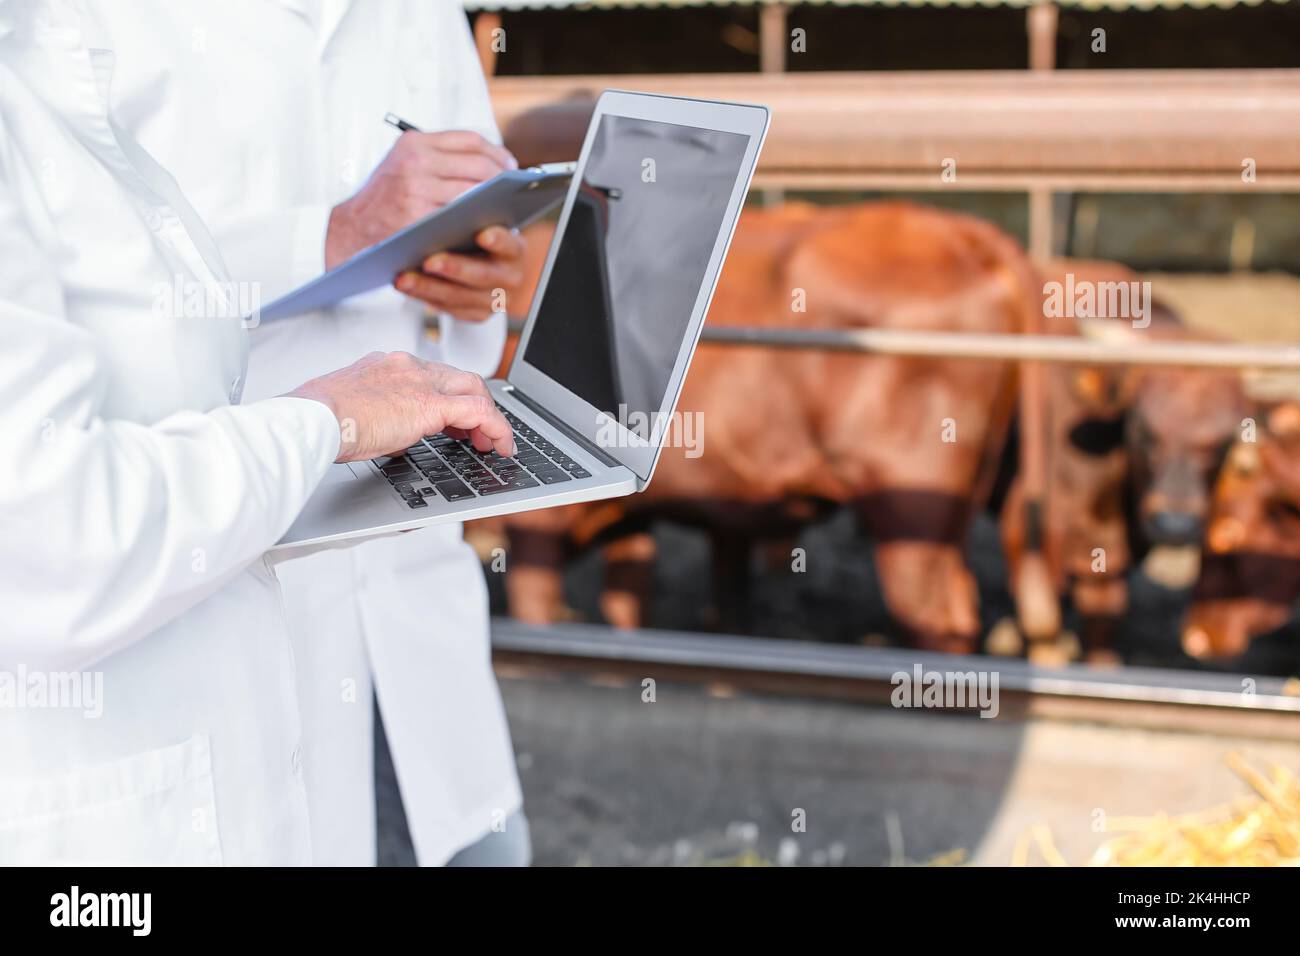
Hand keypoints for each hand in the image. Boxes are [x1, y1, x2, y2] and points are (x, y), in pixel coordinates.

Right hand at [287, 351, 514, 462]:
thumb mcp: (355, 416)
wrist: (310, 419)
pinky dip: (496, 429)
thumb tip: (396, 440)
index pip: (434, 375)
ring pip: (474, 388)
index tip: (458, 421)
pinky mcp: (429, 404)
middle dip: (477, 405)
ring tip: (493, 444)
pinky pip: (478, 411)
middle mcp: (407, 366)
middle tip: (481, 434)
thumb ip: (381, 422)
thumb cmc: (319, 421)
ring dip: (489, 418)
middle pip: (461, 377)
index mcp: (388, 366)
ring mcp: (420, 381)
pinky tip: (500, 447)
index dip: (453, 398)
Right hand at [324, 130, 516, 268]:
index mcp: (414, 143)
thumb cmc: (385, 197)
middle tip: (512, 189)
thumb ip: (439, 157)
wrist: (352, 227)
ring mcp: (416, 190)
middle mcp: (415, 162)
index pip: (469, 139)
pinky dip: (477, 218)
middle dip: (502, 177)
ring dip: (493, 199)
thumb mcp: (404, 163)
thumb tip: (491, 161)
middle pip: (478, 164)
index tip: (509, 165)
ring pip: (473, 190)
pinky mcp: (417, 217)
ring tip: (503, 205)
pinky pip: (460, 215)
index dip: (496, 152)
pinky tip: (486, 221)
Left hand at [395, 225, 526, 322]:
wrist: (484, 263)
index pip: (509, 244)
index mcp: (514, 250)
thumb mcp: (478, 222)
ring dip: (428, 288)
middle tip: (428, 261)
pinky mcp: (476, 314)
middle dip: (454, 268)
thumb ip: (469, 217)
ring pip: (459, 297)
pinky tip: (407, 287)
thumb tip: (448, 209)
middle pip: (481, 275)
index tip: (482, 234)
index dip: (498, 241)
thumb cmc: (477, 237)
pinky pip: (449, 309)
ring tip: (403, 278)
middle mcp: (509, 278)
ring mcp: (493, 300)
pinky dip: (425, 298)